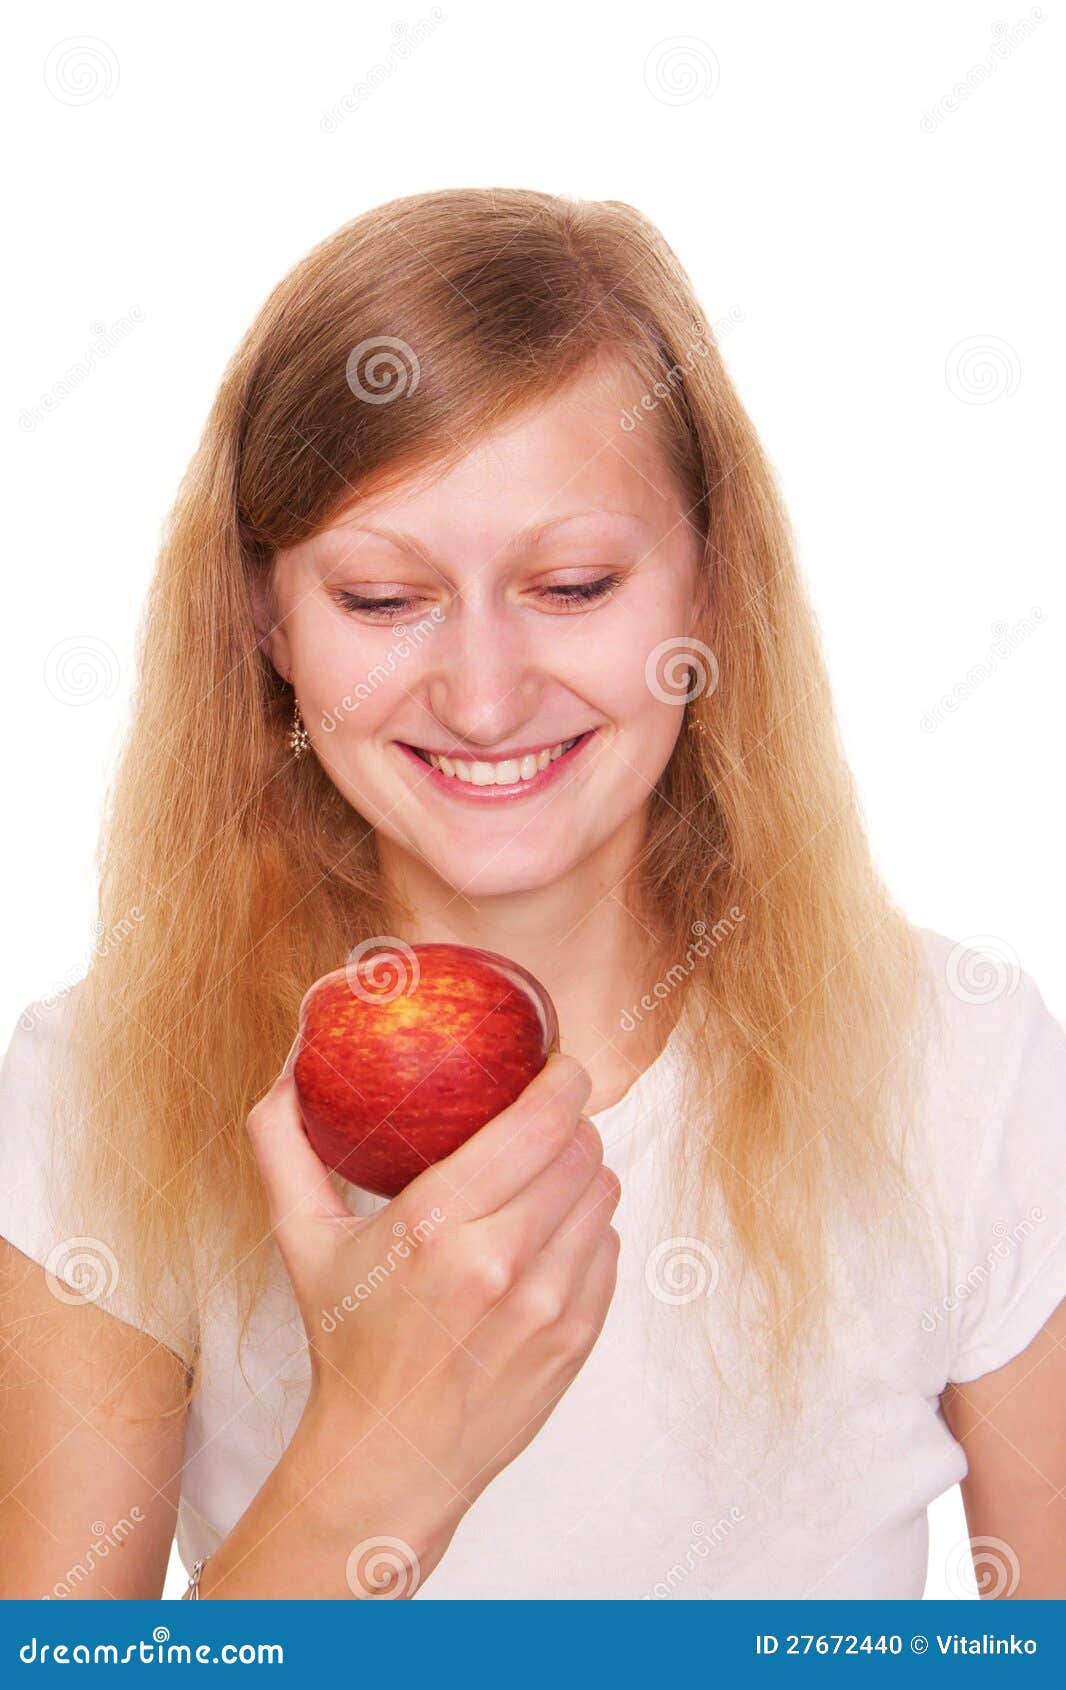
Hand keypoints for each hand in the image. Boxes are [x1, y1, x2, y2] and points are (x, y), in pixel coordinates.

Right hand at [246, 1050, 620, 1518]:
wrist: (390, 1457)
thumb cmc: (348, 1344)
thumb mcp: (303, 1241)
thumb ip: (283, 1146)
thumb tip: (287, 1068)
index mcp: (433, 1226)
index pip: (538, 1122)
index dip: (563, 1080)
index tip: (557, 1067)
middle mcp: (498, 1262)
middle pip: (582, 1149)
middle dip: (571, 1123)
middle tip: (546, 1121)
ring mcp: (546, 1304)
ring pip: (603, 1194)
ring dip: (583, 1173)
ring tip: (546, 1177)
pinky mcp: (577, 1337)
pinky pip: (609, 1246)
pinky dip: (587, 1229)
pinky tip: (549, 1236)